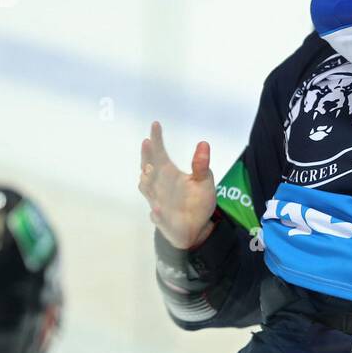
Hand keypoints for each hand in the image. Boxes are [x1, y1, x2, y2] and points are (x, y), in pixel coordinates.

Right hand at [138, 121, 217, 250]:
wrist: (196, 228)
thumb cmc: (197, 202)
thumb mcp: (204, 182)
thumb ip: (201, 165)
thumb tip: (204, 143)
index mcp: (169, 174)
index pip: (160, 154)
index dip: (157, 140)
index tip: (155, 125)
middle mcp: (159, 185)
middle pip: (149, 168)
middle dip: (147, 157)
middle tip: (147, 143)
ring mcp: (158, 202)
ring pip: (148, 190)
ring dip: (147, 182)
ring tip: (147, 170)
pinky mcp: (163, 220)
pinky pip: (158, 216)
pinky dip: (157, 213)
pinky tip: (158, 209)